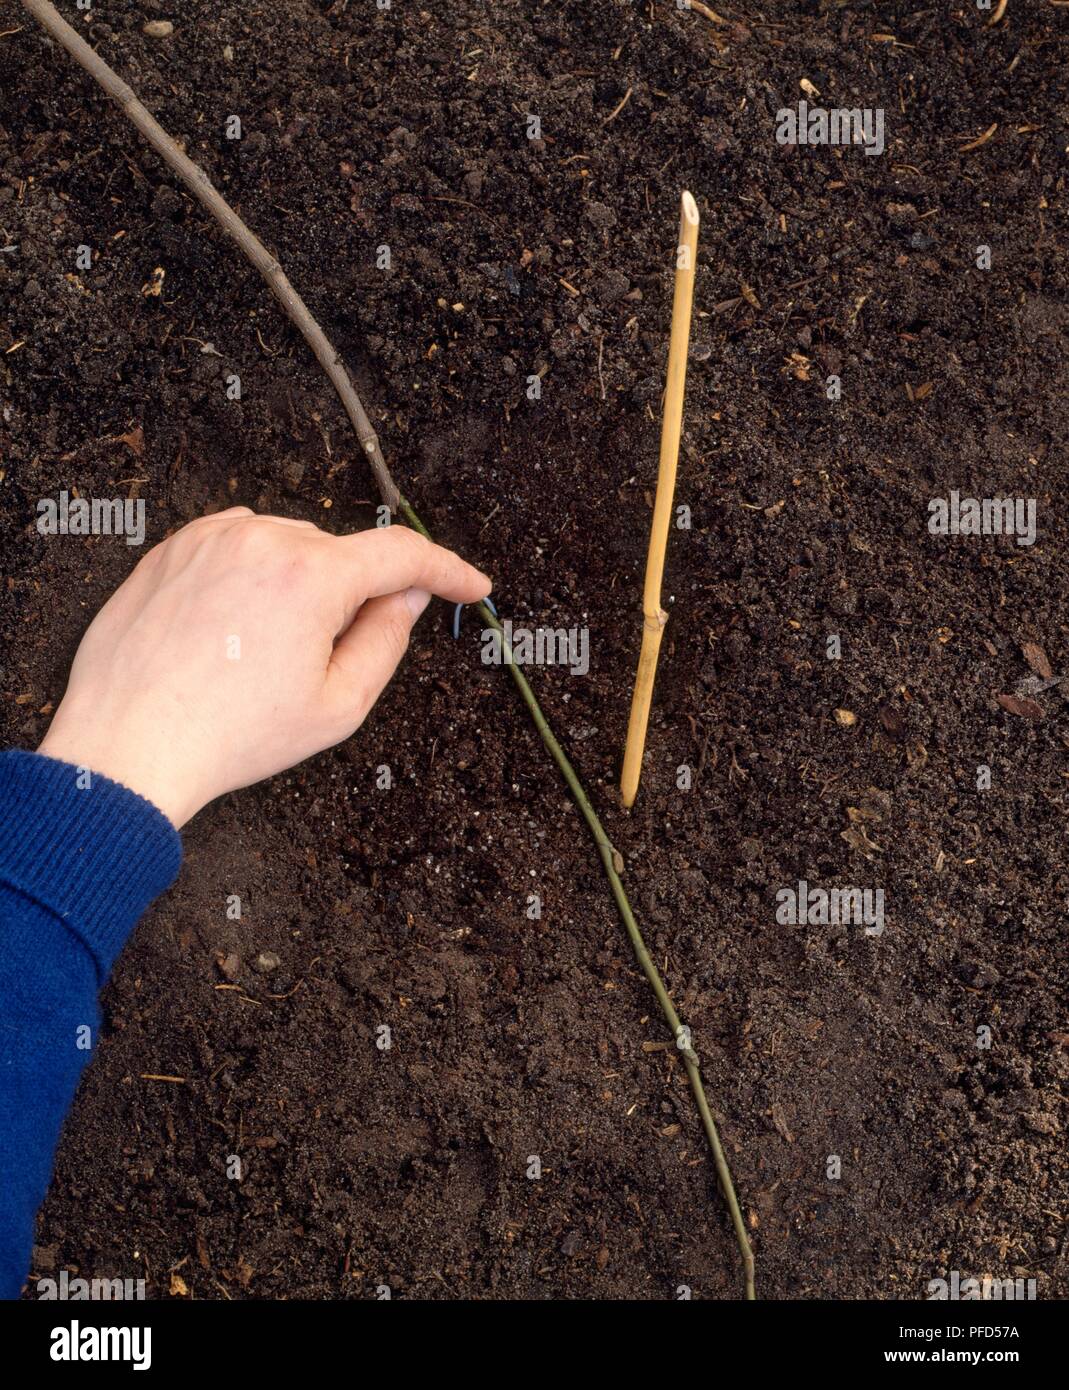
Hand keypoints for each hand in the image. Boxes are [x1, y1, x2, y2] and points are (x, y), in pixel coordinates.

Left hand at [38, 508, 490, 826]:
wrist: (129, 746)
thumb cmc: (228, 736)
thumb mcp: (337, 706)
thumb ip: (387, 640)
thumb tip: (407, 597)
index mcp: (310, 576)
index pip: (403, 554)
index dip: (448, 570)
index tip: (469, 585)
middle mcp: (261, 538)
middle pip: (341, 556)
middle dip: (352, 597)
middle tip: (324, 662)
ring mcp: (211, 538)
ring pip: (289, 547)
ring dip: (299, 585)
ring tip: (262, 655)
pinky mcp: (174, 547)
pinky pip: (239, 544)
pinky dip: (254, 575)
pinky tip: (236, 630)